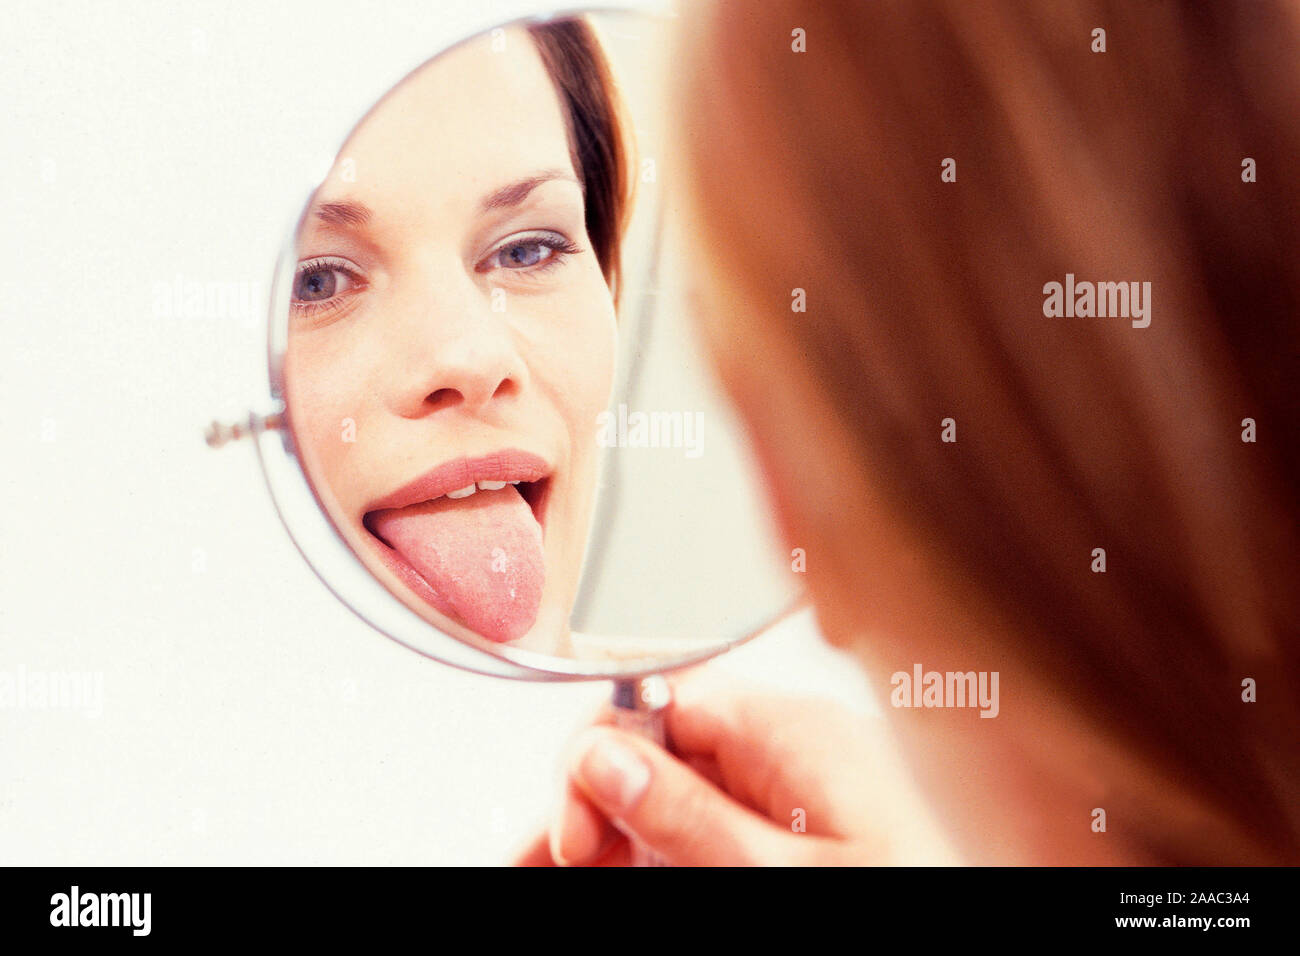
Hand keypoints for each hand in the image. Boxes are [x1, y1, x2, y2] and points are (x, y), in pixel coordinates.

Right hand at [514, 668, 958, 865]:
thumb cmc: (923, 884)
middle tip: (558, 864)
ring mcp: (799, 789)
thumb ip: (690, 817)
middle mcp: (793, 748)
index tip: (572, 831)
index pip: (660, 700)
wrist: (1004, 895)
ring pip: (680, 792)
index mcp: (794, 731)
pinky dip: (665, 846)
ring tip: (571, 867)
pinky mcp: (809, 826)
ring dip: (617, 829)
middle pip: (660, 751)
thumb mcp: (787, 873)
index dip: (599, 758)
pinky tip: (629, 861)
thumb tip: (603, 757)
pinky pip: (718, 822)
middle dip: (595, 803)